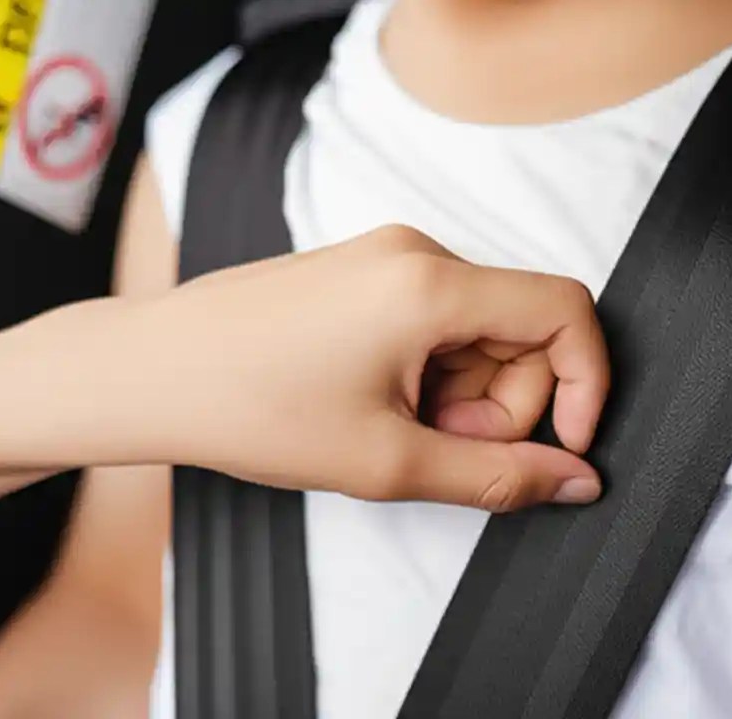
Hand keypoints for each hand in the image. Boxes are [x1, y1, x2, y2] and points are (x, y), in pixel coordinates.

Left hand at [123, 224, 608, 510]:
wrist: (146, 372)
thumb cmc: (248, 409)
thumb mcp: (386, 462)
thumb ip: (498, 476)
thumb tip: (577, 481)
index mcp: (430, 284)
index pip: (565, 311)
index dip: (585, 383)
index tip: (564, 446)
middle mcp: (417, 251)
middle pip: (522, 329)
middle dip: (502, 405)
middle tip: (438, 450)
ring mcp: (388, 256)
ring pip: (479, 332)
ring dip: (463, 396)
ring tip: (394, 431)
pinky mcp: (366, 272)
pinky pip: (437, 322)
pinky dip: (430, 374)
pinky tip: (378, 405)